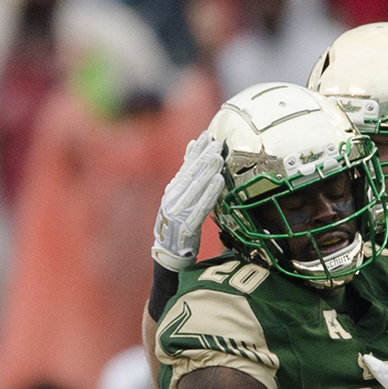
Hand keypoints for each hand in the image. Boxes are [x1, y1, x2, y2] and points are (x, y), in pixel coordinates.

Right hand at [152, 129, 223, 270]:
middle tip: (216, 143)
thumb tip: (192, 148)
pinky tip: (219, 181)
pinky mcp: (187, 225)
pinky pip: (201, 206)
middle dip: (203, 157)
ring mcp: (179, 211)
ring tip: (218, 157)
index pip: (185, 167)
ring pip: (195, 188)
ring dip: (207, 171)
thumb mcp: (179, 199)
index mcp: (172, 191)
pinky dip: (210, 192)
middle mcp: (173, 198)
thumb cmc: (178, 224)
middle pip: (190, 174)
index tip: (206, 136)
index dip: (196, 152)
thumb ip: (186, 177)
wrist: (168, 252)